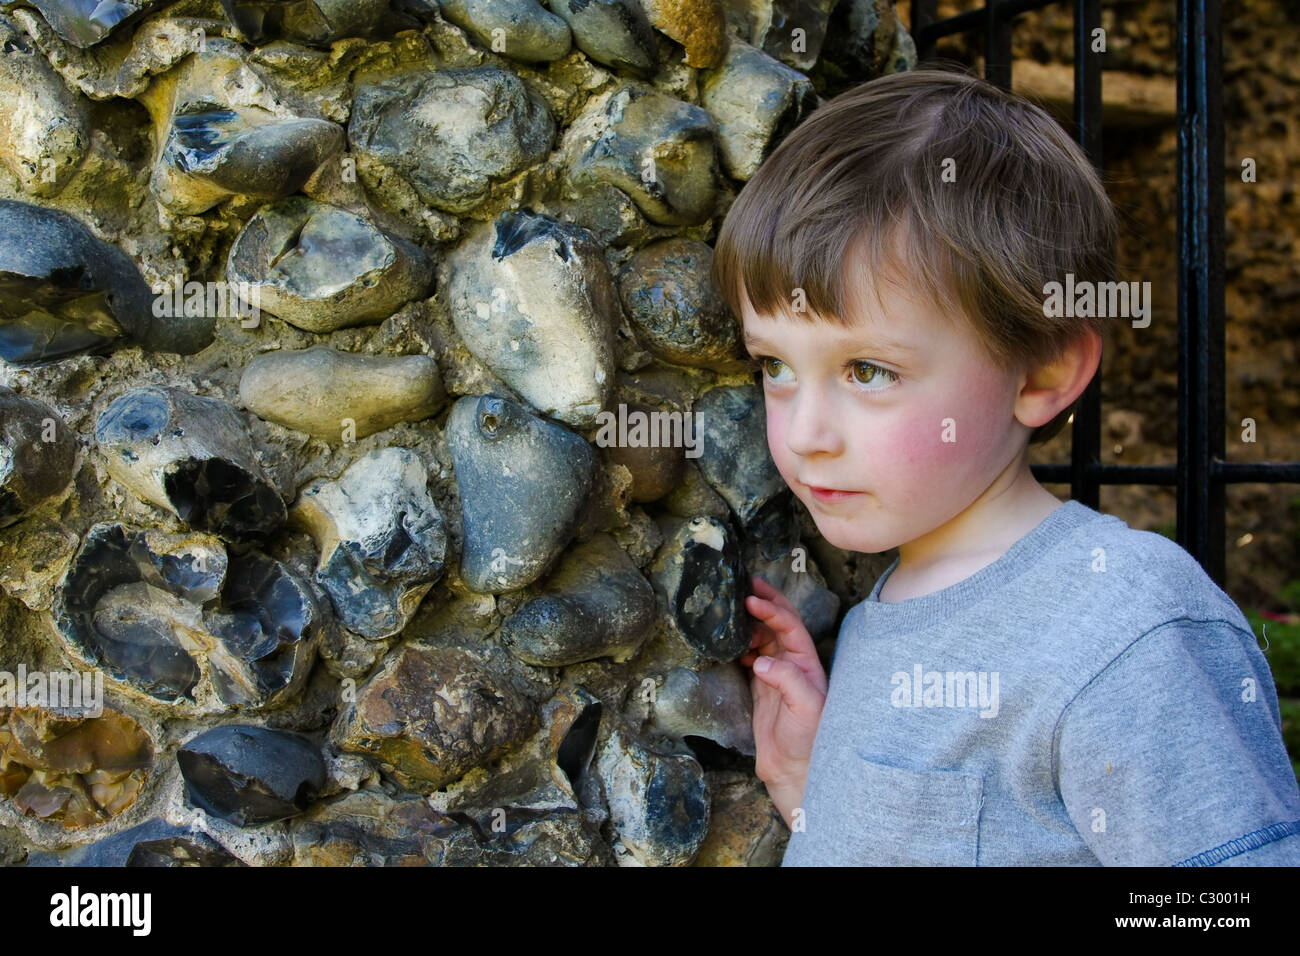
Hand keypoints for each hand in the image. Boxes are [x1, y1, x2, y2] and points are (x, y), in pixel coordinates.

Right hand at [741, 575, 827, 799]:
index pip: (791, 626)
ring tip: (732, 612)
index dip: (773, 610)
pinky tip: (729, 643)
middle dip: (764, 603)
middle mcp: (793, 663)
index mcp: (808, 663)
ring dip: (749, 623)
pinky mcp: (761, 685)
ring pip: (762, 637)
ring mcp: (776, 673)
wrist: (793, 767)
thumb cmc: (808, 738)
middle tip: (745, 584)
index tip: (752, 599)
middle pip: (778, 624)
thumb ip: (787, 681)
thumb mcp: (806, 708)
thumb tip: (761, 660)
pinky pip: (749, 655)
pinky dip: (739, 644)